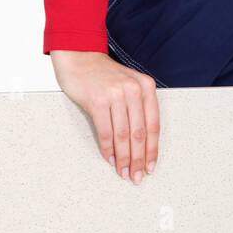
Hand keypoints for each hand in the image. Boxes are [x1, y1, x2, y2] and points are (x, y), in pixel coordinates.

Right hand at [49, 50, 159, 183]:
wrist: (78, 56)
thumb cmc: (103, 74)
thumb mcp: (128, 85)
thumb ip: (137, 107)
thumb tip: (141, 143)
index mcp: (146, 86)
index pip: (154, 125)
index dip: (152, 149)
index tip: (150, 166)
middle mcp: (133, 89)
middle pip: (140, 133)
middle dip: (138, 159)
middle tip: (136, 176)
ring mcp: (115, 94)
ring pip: (123, 135)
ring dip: (123, 158)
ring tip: (123, 171)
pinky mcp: (97, 100)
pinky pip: (105, 131)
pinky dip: (107, 148)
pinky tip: (109, 158)